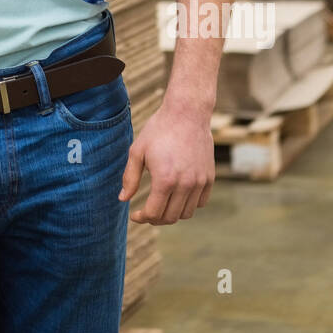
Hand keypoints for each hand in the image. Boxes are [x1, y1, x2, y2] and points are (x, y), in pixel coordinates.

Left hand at [118, 102, 214, 223]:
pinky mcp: (209, 177)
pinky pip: (201, 202)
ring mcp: (200, 182)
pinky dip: (189, 205)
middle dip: (155, 219)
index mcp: (165, 180)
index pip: (154, 213)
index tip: (135, 215)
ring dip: (172, 214)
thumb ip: (130, 177)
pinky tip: (178, 196)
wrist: (187, 113)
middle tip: (146, 212)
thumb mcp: (138, 151)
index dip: (142, 218)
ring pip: (187, 213)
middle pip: (170, 217)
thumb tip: (123, 199)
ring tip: (162, 205)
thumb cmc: (159, 130)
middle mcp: (185, 184)